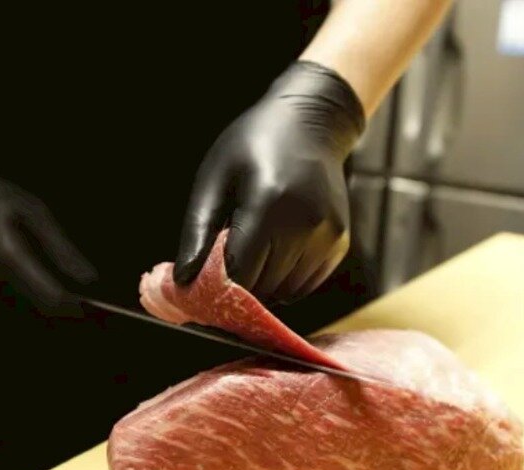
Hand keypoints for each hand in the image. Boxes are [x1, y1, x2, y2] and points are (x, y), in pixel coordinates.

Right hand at [0, 146, 96, 313]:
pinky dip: (16, 308)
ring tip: (40, 282)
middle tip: (65, 289)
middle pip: (38, 315)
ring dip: (36, 310)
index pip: (51, 301)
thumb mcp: (29, 209)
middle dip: (57, 308)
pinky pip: (1, 317)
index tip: (90, 304)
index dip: (75, 308)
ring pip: (20, 320)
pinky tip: (18, 284)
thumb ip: (61, 247)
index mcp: (5, 259)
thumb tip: (90, 280)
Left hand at [174, 61, 364, 302]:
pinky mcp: (340, 242)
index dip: (218, 286)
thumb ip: (197, 231)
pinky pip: (306, 284)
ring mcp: (328, 234)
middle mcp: (305, 222)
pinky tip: (275, 252)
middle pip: (263, 287)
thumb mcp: (214, 179)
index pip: (240, 272)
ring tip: (251, 252)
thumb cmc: (252, 146)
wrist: (311, 122)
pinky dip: (286, 280)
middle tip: (224, 266)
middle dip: (239, 286)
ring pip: (286, 292)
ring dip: (263, 284)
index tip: (202, 283)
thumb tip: (184, 281)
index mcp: (269, 202)